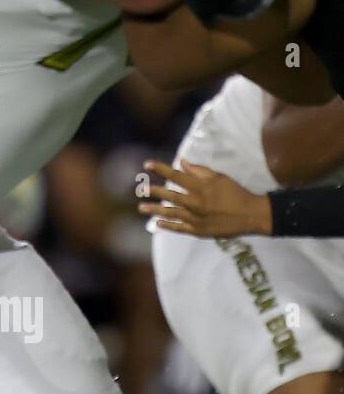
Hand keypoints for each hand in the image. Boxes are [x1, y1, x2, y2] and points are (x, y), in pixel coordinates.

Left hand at [138, 159, 272, 237]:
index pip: (175, 175)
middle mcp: (195, 202)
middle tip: (140, 189)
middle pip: (169, 195)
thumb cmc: (236, 193)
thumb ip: (199, 170)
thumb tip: (182, 162)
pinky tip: (157, 223)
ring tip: (141, 207)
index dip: (160, 169)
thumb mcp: (219, 178)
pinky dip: (167, 225)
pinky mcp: (199, 231)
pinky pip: (179, 228)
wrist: (252, 215)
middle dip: (153, 191)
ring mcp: (195, 218)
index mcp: (200, 187)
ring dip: (154, 210)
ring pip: (170, 213)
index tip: (147, 164)